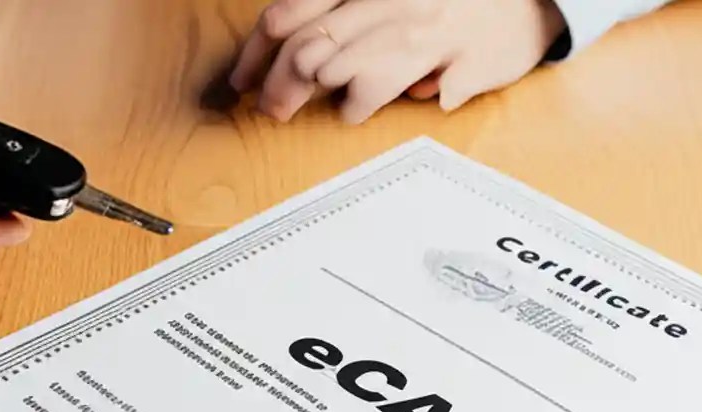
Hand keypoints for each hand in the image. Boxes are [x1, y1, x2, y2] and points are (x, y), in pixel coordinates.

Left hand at [229, 0, 565, 123]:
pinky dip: (378, 105)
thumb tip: (289, 47)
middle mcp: (389, 2)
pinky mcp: (460, 62)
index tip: (242, 82)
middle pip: (310, 50)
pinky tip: (376, 107)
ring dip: (329, 99)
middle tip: (273, 111)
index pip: (289, 15)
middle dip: (280, 89)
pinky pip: (403, 91)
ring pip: (349, 73)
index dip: (255, 54)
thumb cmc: (449, 1)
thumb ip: (342, 14)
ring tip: (337, 105)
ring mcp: (425, 32)